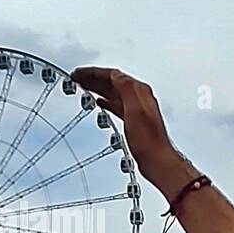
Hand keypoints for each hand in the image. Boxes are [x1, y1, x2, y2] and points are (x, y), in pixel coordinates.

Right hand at [70, 66, 197, 198]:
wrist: (156, 160)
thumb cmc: (148, 141)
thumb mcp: (135, 110)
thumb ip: (126, 89)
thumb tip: (116, 74)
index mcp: (139, 92)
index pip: (113, 75)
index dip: (94, 73)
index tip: (80, 73)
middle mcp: (139, 98)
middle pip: (112, 82)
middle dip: (93, 78)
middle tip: (77, 78)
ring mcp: (136, 109)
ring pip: (113, 92)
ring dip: (97, 88)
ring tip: (83, 86)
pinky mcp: (133, 120)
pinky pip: (116, 104)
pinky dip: (105, 100)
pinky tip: (99, 102)